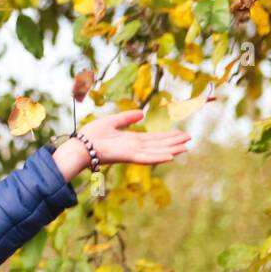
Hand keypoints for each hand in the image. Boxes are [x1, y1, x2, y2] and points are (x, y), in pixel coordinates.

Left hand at [52, 110, 190, 180]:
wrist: (81, 145)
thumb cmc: (92, 135)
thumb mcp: (112, 121)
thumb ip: (126, 118)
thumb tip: (142, 113)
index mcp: (131, 139)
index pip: (153, 138)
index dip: (167, 136)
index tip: (180, 133)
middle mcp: (134, 147)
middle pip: (158, 144)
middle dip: (174, 142)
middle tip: (189, 139)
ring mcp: (132, 152)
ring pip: (156, 151)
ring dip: (171, 149)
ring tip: (186, 148)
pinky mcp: (128, 156)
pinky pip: (146, 158)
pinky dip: (158, 158)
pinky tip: (170, 157)